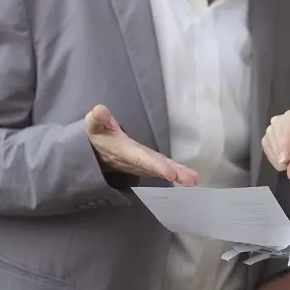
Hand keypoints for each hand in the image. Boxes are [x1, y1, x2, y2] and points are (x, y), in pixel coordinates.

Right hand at [84, 104, 199, 185]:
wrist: (95, 151)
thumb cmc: (98, 136)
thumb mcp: (94, 126)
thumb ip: (97, 119)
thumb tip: (99, 110)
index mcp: (125, 152)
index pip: (142, 159)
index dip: (156, 166)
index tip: (170, 173)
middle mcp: (136, 160)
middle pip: (157, 167)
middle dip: (174, 173)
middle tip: (191, 180)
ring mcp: (143, 163)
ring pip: (162, 168)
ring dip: (179, 174)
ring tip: (195, 180)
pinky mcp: (148, 163)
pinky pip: (164, 168)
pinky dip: (177, 173)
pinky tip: (190, 178)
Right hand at [262, 110, 289, 178]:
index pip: (284, 133)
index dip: (284, 148)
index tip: (284, 161)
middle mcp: (278, 121)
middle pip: (277, 145)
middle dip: (289, 156)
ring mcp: (270, 130)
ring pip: (273, 152)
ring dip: (285, 159)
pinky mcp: (266, 140)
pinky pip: (269, 156)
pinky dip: (278, 161)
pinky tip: (287, 156)